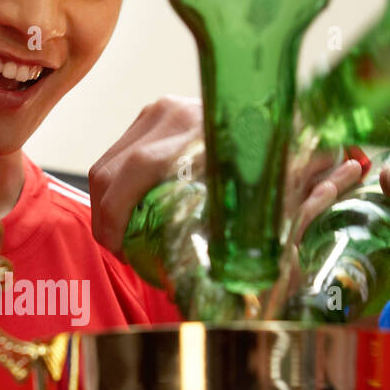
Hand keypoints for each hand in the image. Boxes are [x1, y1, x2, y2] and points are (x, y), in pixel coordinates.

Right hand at [88, 96, 363, 256]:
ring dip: (108, 204)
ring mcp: (158, 110)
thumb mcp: (263, 195)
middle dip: (105, 218)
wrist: (284, 118)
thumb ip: (239, 225)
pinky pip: (118, 156)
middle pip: (110, 170)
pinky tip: (130, 211)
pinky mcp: (152, 115)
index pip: (135, 170)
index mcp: (196, 131)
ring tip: (123, 237)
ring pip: (108, 164)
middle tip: (119, 251)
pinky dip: (117, 188)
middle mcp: (171, 114)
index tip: (120, 249)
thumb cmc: (280, 161)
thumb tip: (213, 278)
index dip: (115, 215)